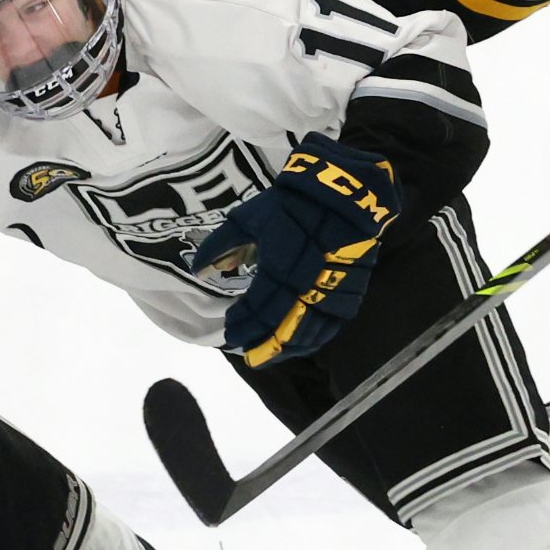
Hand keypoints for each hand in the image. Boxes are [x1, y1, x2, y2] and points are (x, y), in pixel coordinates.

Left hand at [196, 135, 397, 367]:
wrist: (342, 194)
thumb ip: (221, 246)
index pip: (258, 307)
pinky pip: (332, 325)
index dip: (243, 323)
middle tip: (248, 354)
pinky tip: (302, 345)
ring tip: (270, 356)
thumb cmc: (290, 204)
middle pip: (282, 326)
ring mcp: (331, 291)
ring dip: (288, 348)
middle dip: (262, 343)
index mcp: (279, 267)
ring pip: (308, 332)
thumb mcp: (248, 218)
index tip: (229, 332)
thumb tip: (199, 271)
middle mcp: (306, 285)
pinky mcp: (350, 291)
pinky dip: (315, 339)